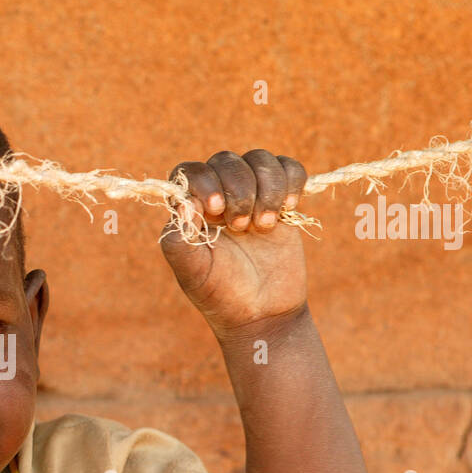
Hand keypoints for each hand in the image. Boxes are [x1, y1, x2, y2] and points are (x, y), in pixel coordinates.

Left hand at [160, 150, 308, 340]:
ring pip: (259, 158)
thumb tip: (184, 205)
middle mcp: (218, 195)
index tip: (216, 209)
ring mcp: (251, 195)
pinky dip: (291, 180)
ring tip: (265, 225)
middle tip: (242, 228)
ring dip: (267, 187)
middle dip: (239, 190)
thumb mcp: (193, 273)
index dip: (204, 181)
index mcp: (190, 209)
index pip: (189, 172)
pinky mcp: (281, 200)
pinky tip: (288, 209)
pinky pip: (289, 167)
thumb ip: (180, 241)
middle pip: (226, 160)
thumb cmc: (221, 294)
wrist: (262, 313)